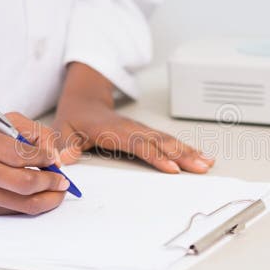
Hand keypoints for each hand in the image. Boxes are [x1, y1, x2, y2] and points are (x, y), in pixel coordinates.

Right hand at [0, 113, 68, 214]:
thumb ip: (29, 131)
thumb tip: (55, 154)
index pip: (21, 153)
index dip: (46, 157)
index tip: (55, 158)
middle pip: (24, 181)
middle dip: (51, 181)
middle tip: (63, 179)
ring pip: (23, 202)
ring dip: (49, 197)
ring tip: (58, 189)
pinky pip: (16, 210)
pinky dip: (35, 204)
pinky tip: (43, 196)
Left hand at [53, 63, 213, 173]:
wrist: (85, 101)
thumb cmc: (75, 119)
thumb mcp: (62, 132)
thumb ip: (62, 147)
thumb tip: (61, 160)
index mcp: (113, 130)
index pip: (137, 144)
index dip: (155, 155)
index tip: (172, 168)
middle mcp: (132, 128)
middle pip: (160, 142)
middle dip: (182, 154)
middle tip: (200, 167)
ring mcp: (142, 130)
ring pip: (168, 140)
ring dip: (189, 152)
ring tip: (207, 163)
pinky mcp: (148, 133)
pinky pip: (169, 141)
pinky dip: (186, 149)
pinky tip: (201, 156)